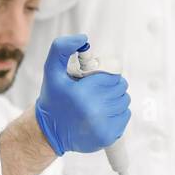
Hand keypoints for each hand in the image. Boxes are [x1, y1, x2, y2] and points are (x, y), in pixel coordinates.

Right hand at [33, 34, 130, 154]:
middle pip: (120, 87)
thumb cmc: (53, 98)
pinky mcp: (108, 136)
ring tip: (97, 101)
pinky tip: (101, 114)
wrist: (49, 131)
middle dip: (109, 86)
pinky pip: (125, 115)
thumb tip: (83, 38)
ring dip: (114, 99)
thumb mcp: (52, 70)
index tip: (93, 80)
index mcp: (82, 92)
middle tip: (95, 90)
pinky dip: (116, 113)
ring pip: (124, 101)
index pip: (112, 75)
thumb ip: (62, 48)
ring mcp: (103, 125)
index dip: (105, 75)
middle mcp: (94, 110)